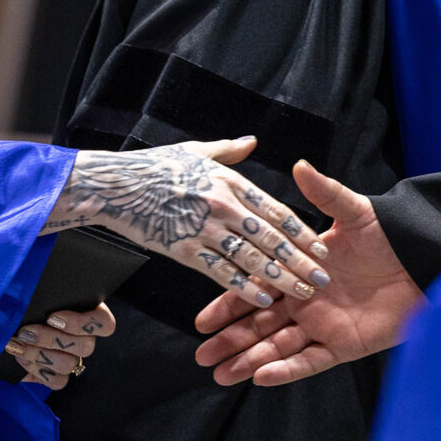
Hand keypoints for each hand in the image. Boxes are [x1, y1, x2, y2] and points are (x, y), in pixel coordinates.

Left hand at [3, 304, 114, 389]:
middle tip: (25, 332)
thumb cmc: (21, 304)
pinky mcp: (58, 377)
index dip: (81, 324)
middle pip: (85, 346)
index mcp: (87, 312)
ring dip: (39, 355)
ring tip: (17, 344)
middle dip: (51, 339)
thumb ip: (42, 292)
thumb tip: (35, 293)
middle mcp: (84, 338)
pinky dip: (37, 371)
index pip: (105, 323)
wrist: (6, 329)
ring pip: (69, 364)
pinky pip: (57, 382)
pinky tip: (20, 359)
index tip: (52, 318)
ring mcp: (73, 360)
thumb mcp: (33, 293)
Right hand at [45, 138, 331, 308]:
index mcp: (230, 180)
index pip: (276, 209)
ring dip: (280, 277)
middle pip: (271, 237)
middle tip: (324, 277)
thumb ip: (228, 149)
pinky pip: (220, 272)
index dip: (301, 231)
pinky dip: (243, 286)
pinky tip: (262, 299)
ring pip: (252, 257)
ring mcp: (204, 228)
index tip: (321, 247)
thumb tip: (252, 141)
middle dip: (300, 260)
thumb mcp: (195, 150)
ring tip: (303, 293)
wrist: (116, 184)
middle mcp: (223, 204)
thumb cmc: (155, 166)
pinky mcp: (184, 250)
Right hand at [193, 159, 423, 385]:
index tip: (201, 320)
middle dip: (229, 340)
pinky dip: (286, 370)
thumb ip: (325, 194)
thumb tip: (300, 164)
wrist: (426, 264)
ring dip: (249, 360)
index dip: (228, 304)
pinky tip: (260, 377)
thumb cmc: (390, 237)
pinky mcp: (344, 346)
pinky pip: (310, 362)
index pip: (256, 289)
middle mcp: (306, 302)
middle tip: (200, 355)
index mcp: (299, 271)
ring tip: (219, 374)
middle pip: (259, 325)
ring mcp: (324, 326)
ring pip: (277, 347)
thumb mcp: (354, 213)